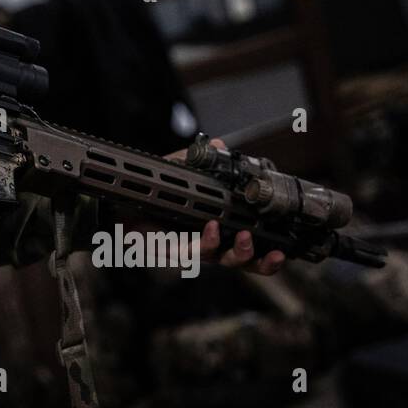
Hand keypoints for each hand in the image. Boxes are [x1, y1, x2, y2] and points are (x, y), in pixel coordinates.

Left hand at [165, 137, 285, 275]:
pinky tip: (213, 228)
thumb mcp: (182, 172)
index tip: (287, 246)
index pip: (252, 244)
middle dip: (264, 262)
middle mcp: (211, 244)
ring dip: (241, 252)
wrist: (120, 205)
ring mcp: (194, 249)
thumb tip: (221, 144)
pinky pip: (195, 252)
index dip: (272, 249)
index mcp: (221, 229)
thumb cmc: (154, 193)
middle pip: (246, 263)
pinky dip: (208, 241)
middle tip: (276, 251)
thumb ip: (202, 160)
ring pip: (225, 261)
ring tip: (246, 237)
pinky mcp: (174, 251)